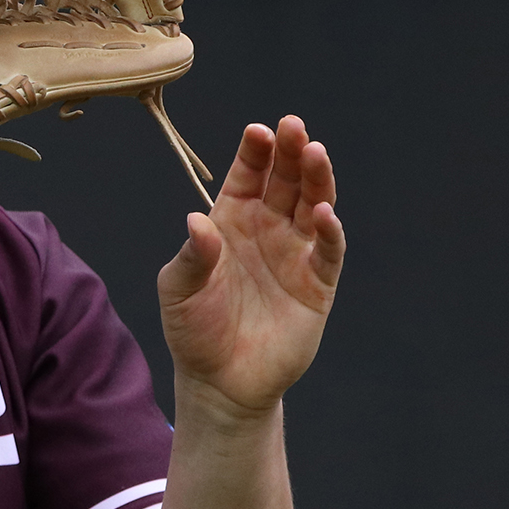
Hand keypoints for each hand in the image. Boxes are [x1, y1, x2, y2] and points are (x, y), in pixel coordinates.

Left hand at [157, 116, 345, 417]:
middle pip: (285, 182)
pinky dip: (329, 232)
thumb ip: (192, 256)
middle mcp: (268, 230)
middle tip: (294, 127)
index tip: (258, 131)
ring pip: (312, 206)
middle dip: (290, 153)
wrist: (219, 381)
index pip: (248, 177)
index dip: (254, 153)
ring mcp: (295, 255)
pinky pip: (328, 252)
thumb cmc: (193, 328)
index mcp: (232, 221)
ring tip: (314, 153)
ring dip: (316, 179)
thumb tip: (197, 220)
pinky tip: (323, 213)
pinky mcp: (317, 286)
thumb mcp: (178, 289)